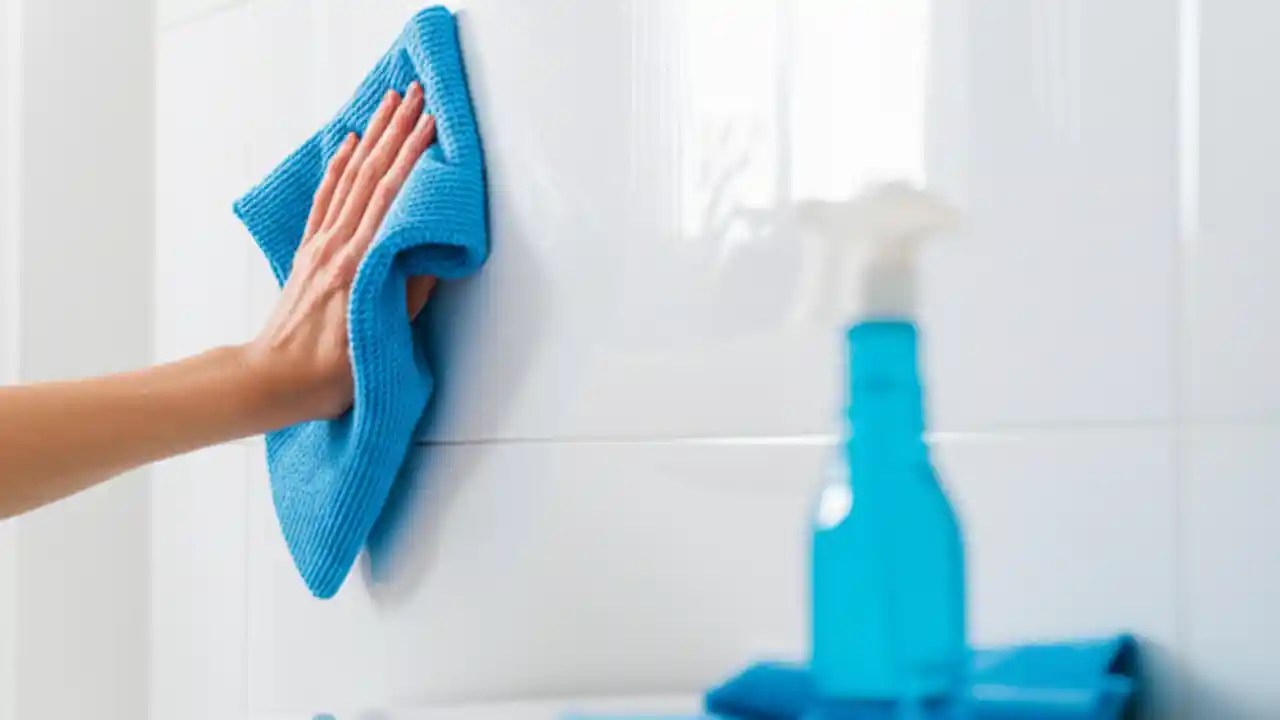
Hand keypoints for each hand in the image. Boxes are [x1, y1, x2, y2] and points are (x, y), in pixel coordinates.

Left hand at [247, 82, 438, 423]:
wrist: (270, 379)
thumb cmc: (326, 374)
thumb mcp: (378, 342)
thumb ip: (406, 295)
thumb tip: (432, 255)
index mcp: (358, 265)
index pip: (391, 199)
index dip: (412, 159)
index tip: (431, 125)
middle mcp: (337, 246)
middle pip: (371, 176)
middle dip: (396, 131)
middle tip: (417, 96)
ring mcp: (319, 245)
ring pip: (350, 178)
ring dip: (372, 137)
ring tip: (390, 103)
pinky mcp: (309, 252)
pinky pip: (326, 197)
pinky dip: (338, 164)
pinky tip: (349, 142)